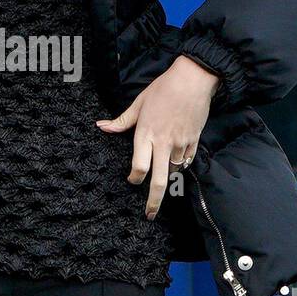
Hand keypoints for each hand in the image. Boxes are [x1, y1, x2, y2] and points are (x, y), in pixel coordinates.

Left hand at [96, 55, 220, 219]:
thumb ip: (121, 121)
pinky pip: (187, 161)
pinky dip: (181, 163)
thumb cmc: (163, 89)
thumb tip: (102, 126)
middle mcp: (163, 143)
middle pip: (158, 181)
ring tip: (163, 169)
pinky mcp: (194, 142)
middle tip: (149, 215)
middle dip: (153, 202)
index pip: (138, 166)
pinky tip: (177, 159)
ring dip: (167, 174)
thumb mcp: (138, 103)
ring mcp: (180, 144)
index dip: (134, 178)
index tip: (132, 180)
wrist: (193, 80)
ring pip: (173, 171)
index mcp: (146, 134)